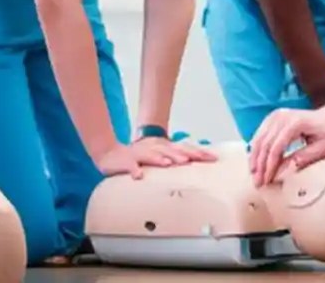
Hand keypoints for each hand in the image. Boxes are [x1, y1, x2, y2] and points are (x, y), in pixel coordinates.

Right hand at [95, 138, 217, 178]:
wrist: (111, 153)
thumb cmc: (139, 157)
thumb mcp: (159, 157)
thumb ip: (175, 160)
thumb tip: (196, 165)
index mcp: (164, 147)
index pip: (184, 148)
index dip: (199, 152)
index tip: (213, 158)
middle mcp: (154, 148)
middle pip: (172, 150)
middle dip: (185, 154)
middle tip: (198, 159)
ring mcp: (140, 153)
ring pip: (152, 155)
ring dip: (161, 158)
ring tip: (170, 163)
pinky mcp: (126, 160)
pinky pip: (131, 165)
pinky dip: (134, 170)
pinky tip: (139, 175)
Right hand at [248, 108, 324, 187]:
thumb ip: (305, 157)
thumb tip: (284, 170)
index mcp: (296, 122)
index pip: (276, 147)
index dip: (270, 166)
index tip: (267, 181)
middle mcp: (282, 116)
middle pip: (265, 143)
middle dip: (260, 165)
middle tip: (258, 183)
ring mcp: (276, 115)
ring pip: (259, 139)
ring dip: (254, 159)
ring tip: (254, 176)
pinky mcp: (273, 118)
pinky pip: (260, 135)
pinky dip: (256, 150)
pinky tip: (256, 164)